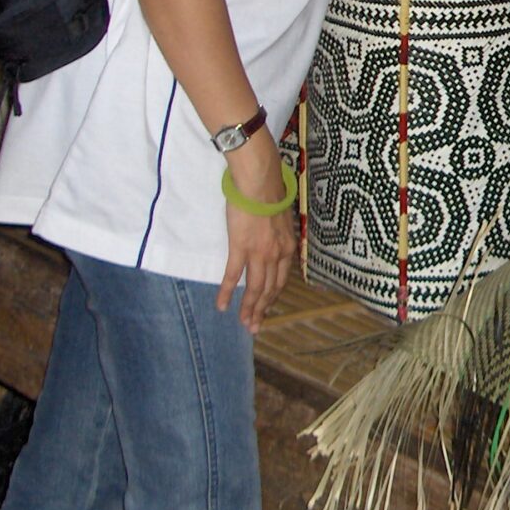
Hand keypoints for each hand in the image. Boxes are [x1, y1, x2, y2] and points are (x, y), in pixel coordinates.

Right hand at [218, 139, 296, 333]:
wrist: (260, 181)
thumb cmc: (269, 194)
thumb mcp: (281, 219)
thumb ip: (278, 235)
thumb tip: (272, 240)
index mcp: (287, 248)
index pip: (281, 280)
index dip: (273, 298)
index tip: (266, 310)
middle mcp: (277, 254)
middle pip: (270, 290)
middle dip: (262, 310)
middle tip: (254, 328)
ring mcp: (259, 253)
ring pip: (255, 288)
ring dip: (249, 309)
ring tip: (243, 324)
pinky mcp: (241, 247)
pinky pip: (233, 276)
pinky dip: (227, 293)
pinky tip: (222, 306)